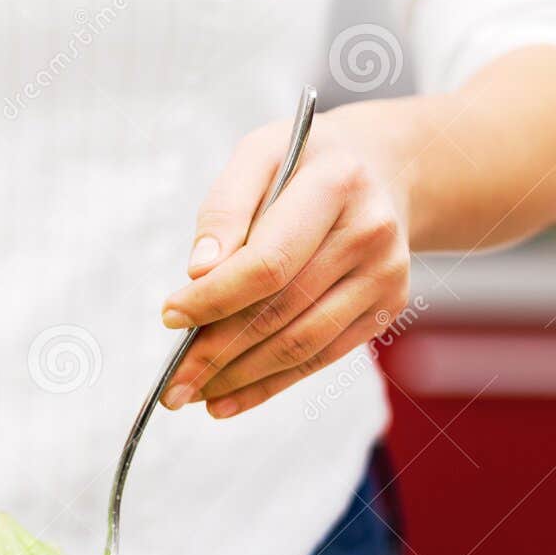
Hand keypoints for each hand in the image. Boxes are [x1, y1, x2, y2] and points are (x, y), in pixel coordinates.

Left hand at [158, 108, 411, 417]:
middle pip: (280, 310)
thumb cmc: (305, 161)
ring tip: (189, 393)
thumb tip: (198, 271)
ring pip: (299, 344)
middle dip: (215, 352)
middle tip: (170, 382)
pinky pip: (319, 359)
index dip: (215, 298)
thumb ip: (225, 208)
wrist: (382, 167)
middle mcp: (370, 233)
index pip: (268, 262)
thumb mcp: (260, 154)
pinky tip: (225, 400)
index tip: (170, 316)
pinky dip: (268, 386)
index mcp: (337, 185)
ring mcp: (384, 275)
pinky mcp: (386, 308)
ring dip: (237, 378)